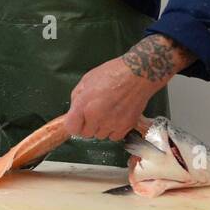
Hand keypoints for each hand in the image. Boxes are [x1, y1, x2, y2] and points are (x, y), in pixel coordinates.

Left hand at [65, 35, 194, 139]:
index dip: (73, 124)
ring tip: (108, 112)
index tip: (76, 121)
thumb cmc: (113, 73)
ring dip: (101, 127)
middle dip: (87, 125)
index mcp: (84, 105)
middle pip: (86, 133)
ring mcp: (112, 123)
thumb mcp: (87, 80)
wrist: (138, 74)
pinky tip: (116, 117)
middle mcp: (97, 117)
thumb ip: (77, 98)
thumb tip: (73, 111)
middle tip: (95, 112)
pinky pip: (114, 137)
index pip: (71, 128)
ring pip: (100, 136)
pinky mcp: (126, 126)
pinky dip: (114, 130)